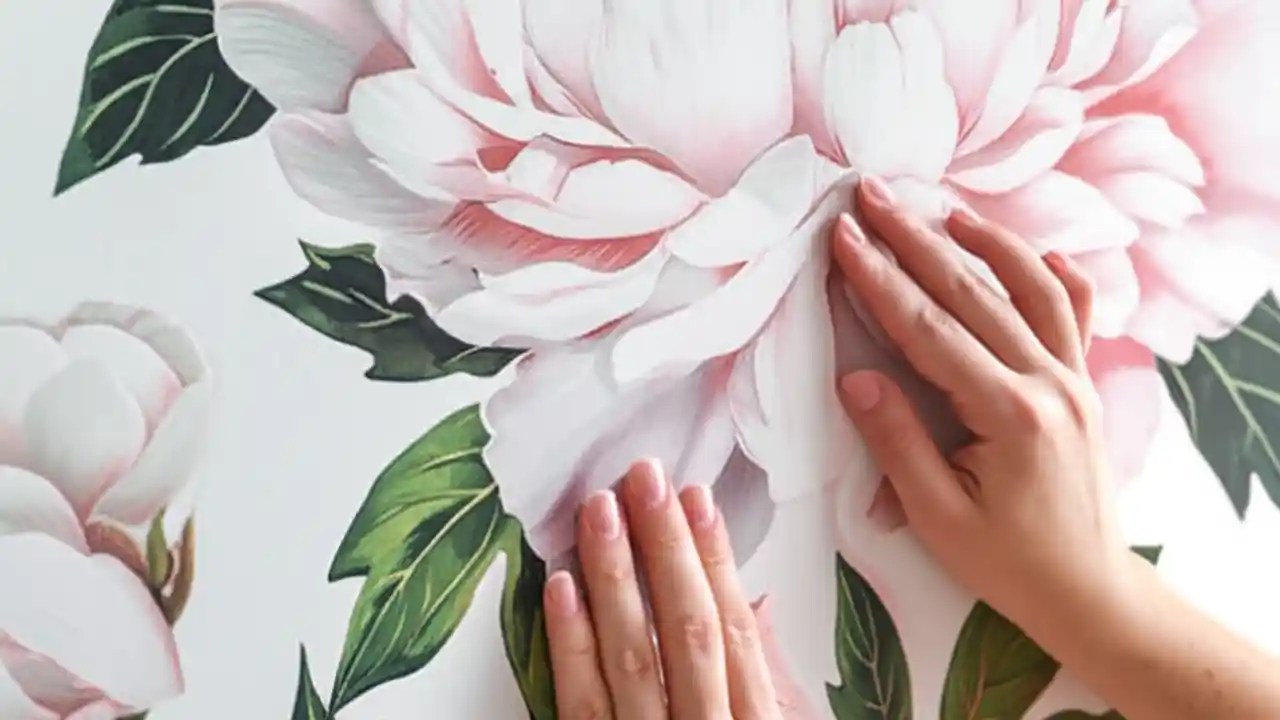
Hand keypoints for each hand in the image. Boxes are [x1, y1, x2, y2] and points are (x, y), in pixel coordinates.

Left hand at [544, 460, 780, 719]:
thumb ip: (770, 679)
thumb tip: (758, 602)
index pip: (735, 631)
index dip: (716, 560)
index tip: (696, 498)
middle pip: (687, 631)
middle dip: (667, 548)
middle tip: (646, 480)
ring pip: (631, 658)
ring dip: (614, 576)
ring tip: (601, 511)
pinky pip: (581, 706)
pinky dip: (570, 643)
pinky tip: (561, 586)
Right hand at [832, 176, 1141, 637]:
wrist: (1089, 591)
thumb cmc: (1008, 563)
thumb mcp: (939, 517)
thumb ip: (899, 443)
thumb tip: (856, 379)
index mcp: (1009, 414)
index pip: (930, 329)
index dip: (880, 279)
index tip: (843, 235)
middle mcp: (1049, 381)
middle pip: (973, 292)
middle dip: (915, 238)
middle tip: (872, 193)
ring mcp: (1074, 377)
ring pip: (1030, 287)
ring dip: (984, 240)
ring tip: (940, 206)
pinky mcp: (1084, 383)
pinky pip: (1077, 312)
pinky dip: (1053, 274)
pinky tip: (1032, 250)